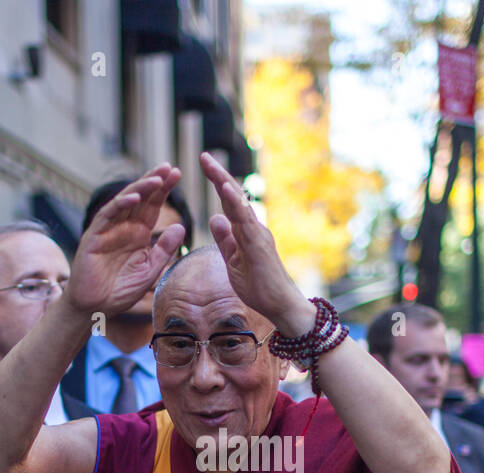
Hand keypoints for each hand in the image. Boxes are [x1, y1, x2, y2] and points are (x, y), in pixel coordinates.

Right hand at [63, 164, 186, 316]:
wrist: (96, 307)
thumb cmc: (121, 290)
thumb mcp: (150, 270)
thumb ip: (164, 249)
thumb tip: (181, 227)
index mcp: (138, 234)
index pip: (152, 206)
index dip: (164, 191)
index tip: (177, 175)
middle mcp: (124, 227)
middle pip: (141, 199)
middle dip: (155, 182)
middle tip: (169, 167)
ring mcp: (108, 229)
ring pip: (125, 202)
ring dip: (140, 189)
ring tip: (157, 178)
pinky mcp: (94, 236)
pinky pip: (107, 216)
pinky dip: (120, 206)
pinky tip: (134, 198)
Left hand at [200, 152, 313, 334]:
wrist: (280, 305)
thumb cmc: (259, 286)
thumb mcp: (233, 261)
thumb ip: (225, 240)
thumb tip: (214, 218)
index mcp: (245, 231)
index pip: (228, 203)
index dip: (216, 184)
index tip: (204, 166)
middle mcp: (253, 228)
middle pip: (233, 197)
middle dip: (218, 175)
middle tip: (203, 156)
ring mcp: (257, 234)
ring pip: (239, 203)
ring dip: (224, 183)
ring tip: (210, 165)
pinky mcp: (259, 244)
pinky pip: (244, 220)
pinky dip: (234, 203)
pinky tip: (224, 189)